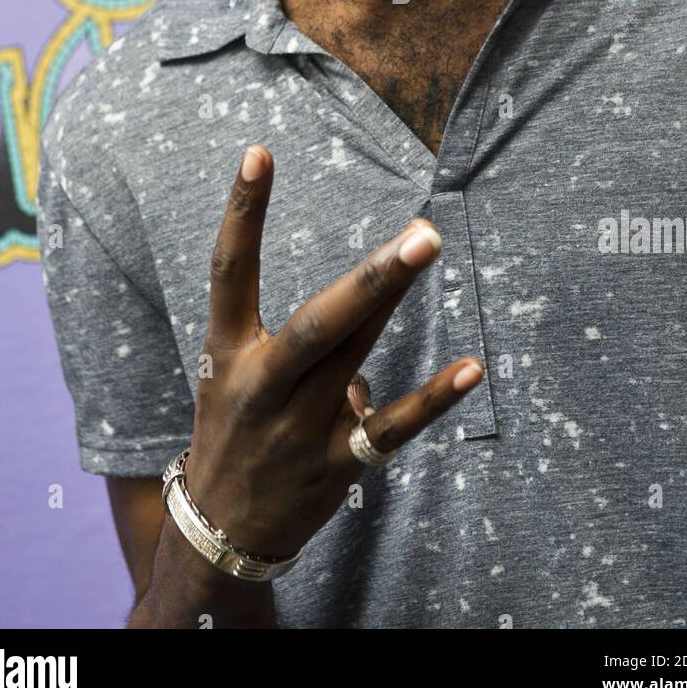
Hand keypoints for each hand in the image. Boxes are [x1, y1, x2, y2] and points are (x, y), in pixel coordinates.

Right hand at [183, 145, 484, 558]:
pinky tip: (470, 367)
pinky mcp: (335, 464)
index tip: (260, 152)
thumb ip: (299, 341)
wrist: (216, 535)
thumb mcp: (233, 377)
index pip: (228, 270)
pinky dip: (432, 398)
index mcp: (227, 351)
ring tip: (427, 244)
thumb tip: (365, 320)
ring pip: (352, 354)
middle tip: (419, 231)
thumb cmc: (235, 432)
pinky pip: (390, 427)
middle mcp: (261, 384)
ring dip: (391, 298)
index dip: (242, 211)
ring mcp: (298, 428)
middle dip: (368, 276)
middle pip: (317, 320)